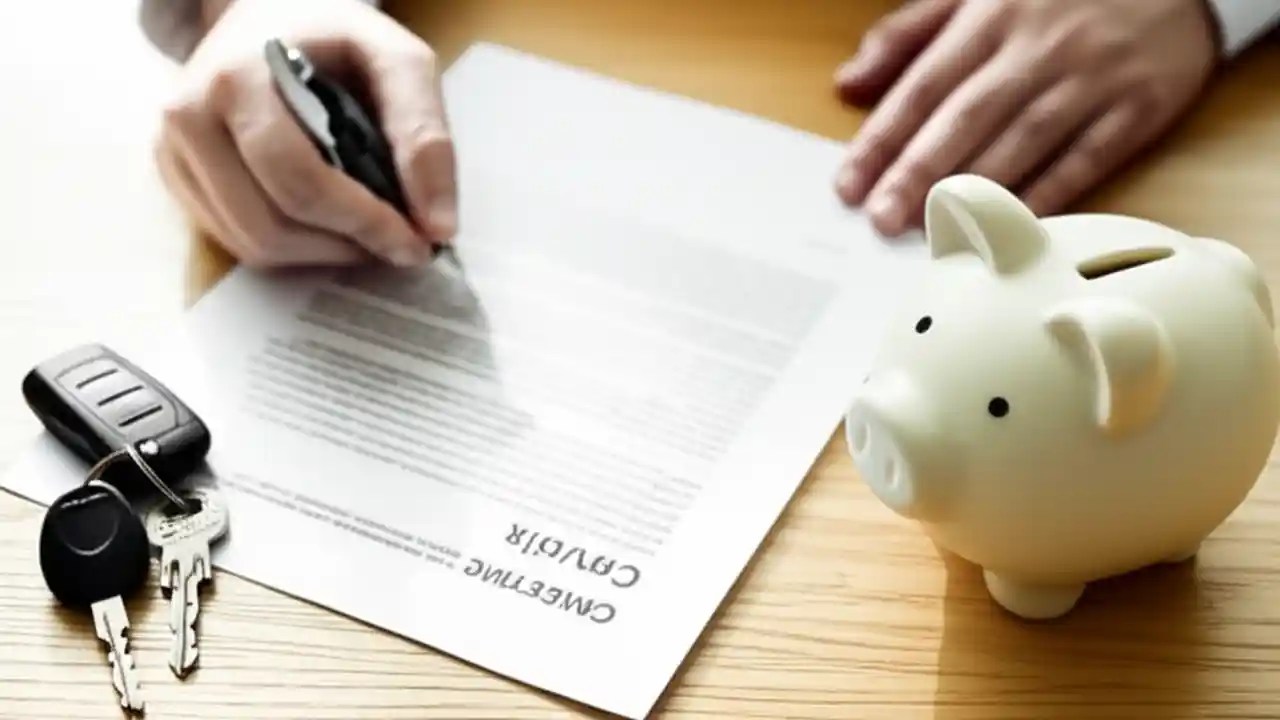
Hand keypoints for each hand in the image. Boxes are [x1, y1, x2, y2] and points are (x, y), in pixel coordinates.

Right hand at [155, 0, 455, 267]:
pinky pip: (235, 241)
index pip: (300, 178)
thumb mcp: (396, 61)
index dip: (364, 223)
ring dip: (322, 254)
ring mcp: (173, 148)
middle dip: (347, 245)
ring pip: (253, 243)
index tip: (419, 243)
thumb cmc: (335, 40)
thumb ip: (425, 133)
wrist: (268, 17)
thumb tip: (438, 224)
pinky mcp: (175, 175)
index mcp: (240, 77)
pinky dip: (292, 248)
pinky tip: (327, 226)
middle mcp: (191, 114)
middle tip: (399, 243)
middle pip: (273, 223)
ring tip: (366, 234)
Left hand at [832, 0, 1219, 236]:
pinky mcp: (1140, 105)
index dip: (882, 138)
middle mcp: (1039, 46)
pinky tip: (1013, 225)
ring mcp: (1093, 77)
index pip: (923, 85)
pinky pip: (1088, 158)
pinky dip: (1050, 193)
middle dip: (918, 171)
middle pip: (967, 116)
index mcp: (991, 14)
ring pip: (1023, 140)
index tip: (850, 185)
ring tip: (930, 229)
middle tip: (881, 218)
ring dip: (974, 189)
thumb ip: (907, 34)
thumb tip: (848, 83)